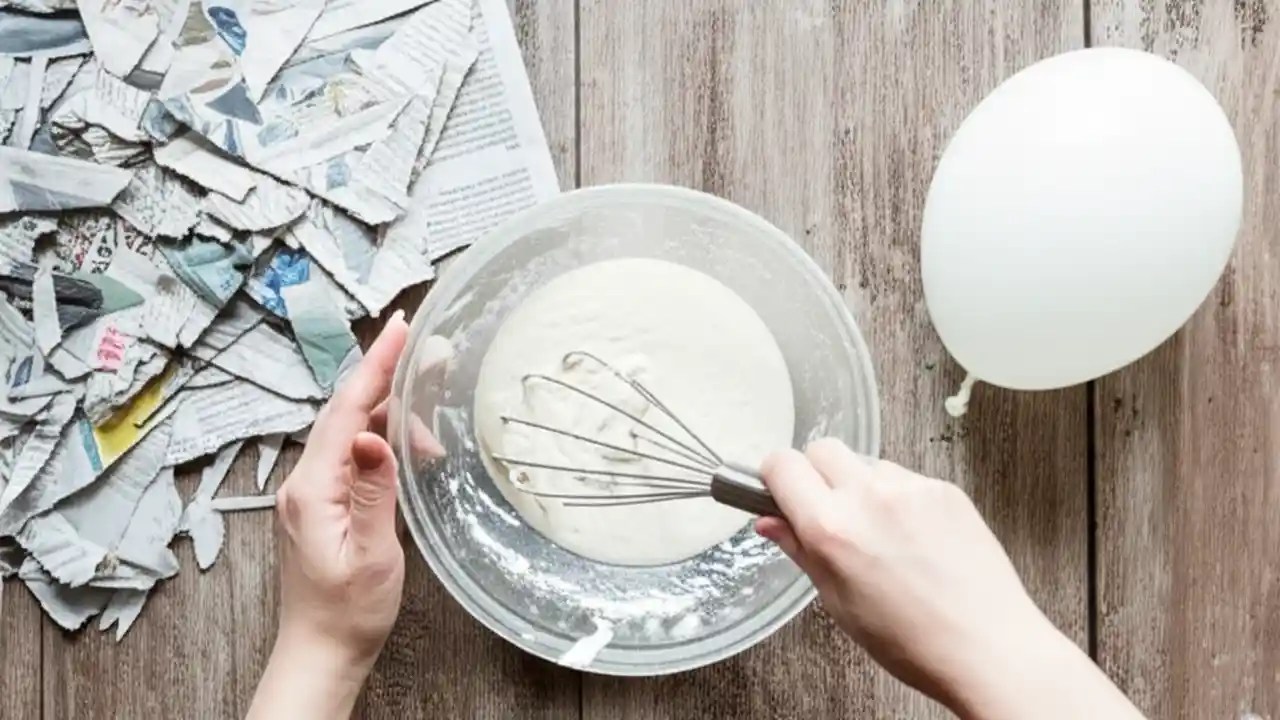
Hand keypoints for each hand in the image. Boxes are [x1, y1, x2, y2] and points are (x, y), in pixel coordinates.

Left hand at [248, 313, 410, 719]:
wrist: (321, 652)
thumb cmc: (348, 612)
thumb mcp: (372, 553)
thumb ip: (373, 491)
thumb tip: (372, 436)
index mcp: (313, 489)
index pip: (346, 410)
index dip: (376, 365)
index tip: (401, 328)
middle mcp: (303, 483)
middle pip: (345, 411)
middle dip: (387, 376)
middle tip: (428, 353)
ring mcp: (309, 492)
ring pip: (349, 431)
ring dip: (390, 418)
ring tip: (432, 430)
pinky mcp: (319, 503)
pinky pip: (349, 454)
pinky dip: (380, 441)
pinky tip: (406, 450)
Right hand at [757, 439, 1143, 719]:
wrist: (988, 646)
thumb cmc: (915, 639)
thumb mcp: (838, 602)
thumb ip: (801, 551)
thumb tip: (771, 523)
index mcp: (832, 529)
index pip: (783, 465)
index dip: (773, 475)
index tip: (777, 489)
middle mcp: (869, 497)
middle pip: (822, 449)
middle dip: (814, 473)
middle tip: (824, 509)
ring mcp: (911, 489)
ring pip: (865, 463)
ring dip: (859, 485)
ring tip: (877, 533)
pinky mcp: (944, 489)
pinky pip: (904, 477)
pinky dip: (897, 497)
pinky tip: (911, 537)